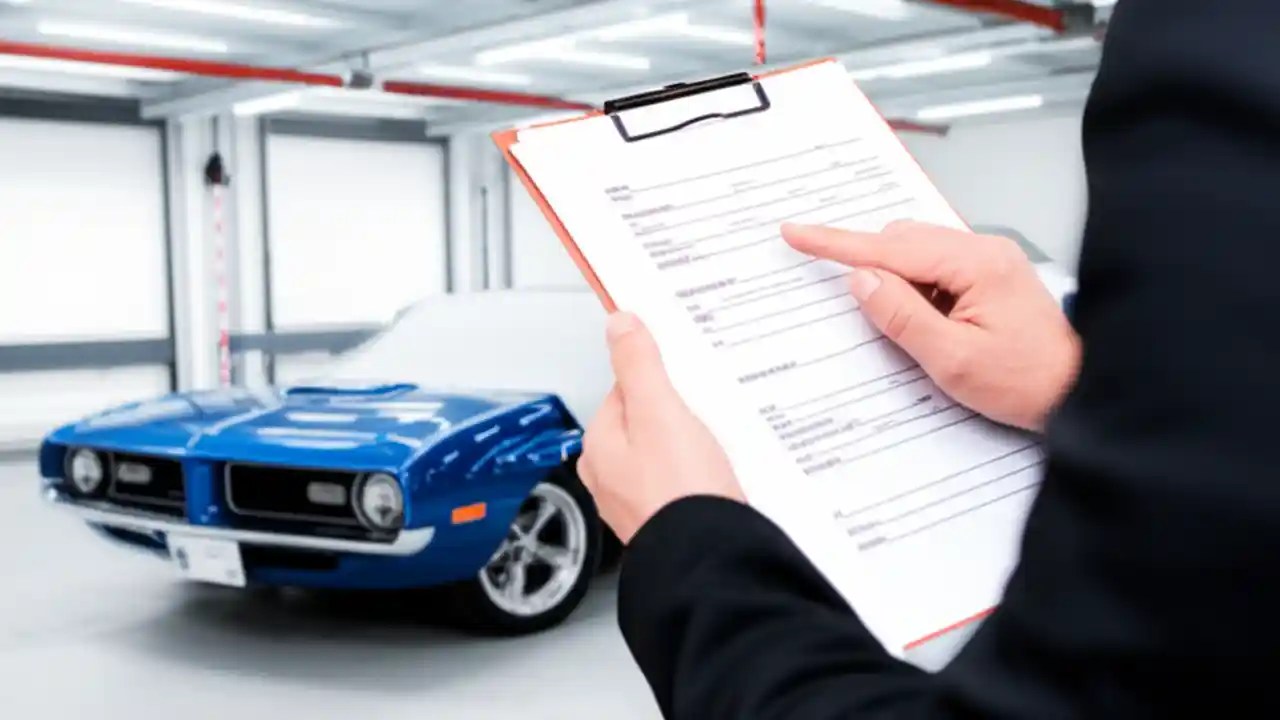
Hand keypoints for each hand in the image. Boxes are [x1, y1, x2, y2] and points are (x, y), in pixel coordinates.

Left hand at [578, 313, 745, 543]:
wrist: (709, 558)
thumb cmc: (680, 493)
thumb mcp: (659, 410)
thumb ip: (638, 364)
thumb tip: (620, 324)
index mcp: (599, 444)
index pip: (623, 389)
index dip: (657, 378)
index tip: (682, 373)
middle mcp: (610, 477)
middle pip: (645, 422)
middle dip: (676, 414)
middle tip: (705, 412)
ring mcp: (639, 501)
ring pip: (666, 453)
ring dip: (691, 445)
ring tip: (716, 444)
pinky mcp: (669, 520)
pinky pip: (683, 482)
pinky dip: (700, 475)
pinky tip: (720, 476)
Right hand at [783, 220, 1079, 431]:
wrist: (1082, 392)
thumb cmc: (1026, 382)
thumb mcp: (952, 360)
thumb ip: (901, 316)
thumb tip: (861, 280)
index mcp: (975, 263)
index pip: (890, 247)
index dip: (837, 243)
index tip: (797, 233)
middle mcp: (983, 249)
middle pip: (902, 241)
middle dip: (869, 266)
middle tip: (859, 309)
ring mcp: (989, 260)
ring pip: (917, 253)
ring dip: (895, 281)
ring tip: (912, 329)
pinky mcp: (990, 275)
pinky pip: (936, 268)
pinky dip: (916, 287)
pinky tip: (925, 322)